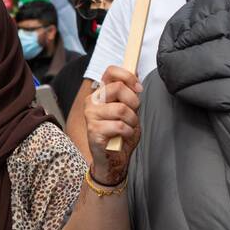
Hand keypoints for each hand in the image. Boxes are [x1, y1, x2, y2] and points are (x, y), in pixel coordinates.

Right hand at [84, 65, 142, 182]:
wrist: (114, 158)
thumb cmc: (121, 134)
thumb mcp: (130, 109)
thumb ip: (130, 92)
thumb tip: (135, 70)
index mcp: (101, 93)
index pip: (111, 72)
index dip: (128, 76)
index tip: (138, 87)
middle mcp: (93, 101)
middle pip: (118, 88)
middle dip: (134, 102)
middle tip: (133, 113)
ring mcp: (91, 115)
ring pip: (121, 109)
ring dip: (132, 120)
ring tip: (128, 127)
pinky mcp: (93, 130)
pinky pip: (119, 126)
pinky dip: (128, 132)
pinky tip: (123, 136)